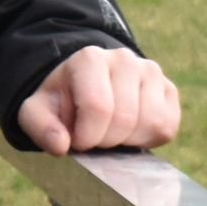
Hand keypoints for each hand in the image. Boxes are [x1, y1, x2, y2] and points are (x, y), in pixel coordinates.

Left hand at [14, 44, 180, 154]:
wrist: (82, 88)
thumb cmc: (60, 102)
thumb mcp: (37, 112)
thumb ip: (41, 128)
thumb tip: (60, 146)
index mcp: (89, 59)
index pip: (98, 107)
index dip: (87, 136)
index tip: (76, 142)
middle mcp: (124, 60)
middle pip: (126, 118)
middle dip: (106, 140)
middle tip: (93, 138)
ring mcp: (151, 72)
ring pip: (152, 123)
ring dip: (128, 141)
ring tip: (109, 133)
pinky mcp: (169, 90)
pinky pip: (167, 127)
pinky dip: (147, 140)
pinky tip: (128, 133)